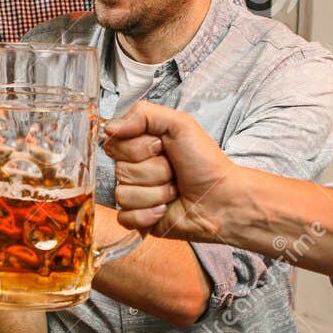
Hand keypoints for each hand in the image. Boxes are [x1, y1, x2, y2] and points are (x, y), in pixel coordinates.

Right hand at [102, 101, 239, 240]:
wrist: (223, 198)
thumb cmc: (205, 162)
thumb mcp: (180, 124)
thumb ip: (143, 114)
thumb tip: (109, 128)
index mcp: (139, 144)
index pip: (115, 145)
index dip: (139, 148)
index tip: (162, 147)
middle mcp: (134, 169)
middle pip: (121, 171)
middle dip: (154, 171)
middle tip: (174, 171)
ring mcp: (135, 195)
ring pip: (123, 194)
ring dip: (156, 193)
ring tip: (175, 190)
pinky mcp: (138, 218)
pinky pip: (125, 216)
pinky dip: (148, 214)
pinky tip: (166, 209)